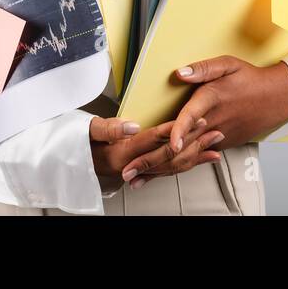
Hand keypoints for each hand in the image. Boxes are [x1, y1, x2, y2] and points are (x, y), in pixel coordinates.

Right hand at [89, 116, 223, 189]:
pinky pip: (171, 170)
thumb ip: (108, 129)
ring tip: (215, 143)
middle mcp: (134, 164)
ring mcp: (140, 169)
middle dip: (193, 142)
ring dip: (197, 154)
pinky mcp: (144, 169)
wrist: (72, 162)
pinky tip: (204, 158)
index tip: (194, 119)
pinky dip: (190, 164)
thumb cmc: (79, 144)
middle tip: (213, 128)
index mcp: (123, 152)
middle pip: (169, 154)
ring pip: (174, 165)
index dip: (176, 129)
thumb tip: (131, 125)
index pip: (155, 139)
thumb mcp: (87, 131)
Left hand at [124, 57, 287, 183]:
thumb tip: (180, 73)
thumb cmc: (251, 79)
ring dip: (161, 169)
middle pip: (181, 144)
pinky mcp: (222, 144)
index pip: (191, 117)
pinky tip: (160, 175)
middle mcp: (213, 121)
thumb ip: (203, 69)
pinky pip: (197, 158)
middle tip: (130, 169)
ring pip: (187, 156)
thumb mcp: (228, 64)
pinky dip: (177, 167)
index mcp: (211, 99)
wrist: (277, 98)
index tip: (168, 144)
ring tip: (139, 179)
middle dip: (153, 159)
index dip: (178, 131)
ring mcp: (218, 136)